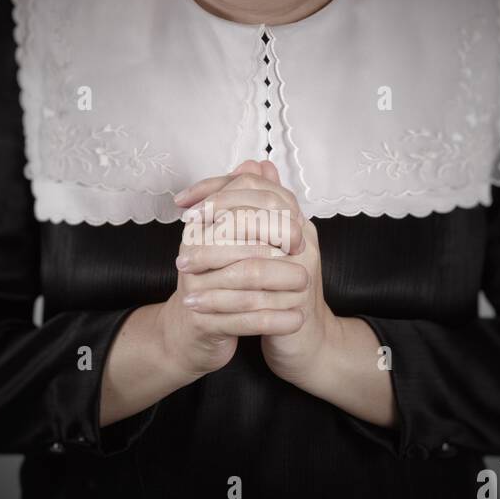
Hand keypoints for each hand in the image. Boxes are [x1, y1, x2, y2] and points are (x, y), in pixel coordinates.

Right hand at [101, 160, 310, 425]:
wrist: (193, 335)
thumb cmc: (217, 282)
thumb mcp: (233, 240)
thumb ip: (248, 203)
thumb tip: (260, 163)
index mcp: (200, 233)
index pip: (236, 215)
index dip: (271, 220)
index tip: (301, 230)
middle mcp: (192, 258)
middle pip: (240, 246)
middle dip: (278, 249)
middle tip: (306, 253)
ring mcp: (196, 292)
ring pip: (244, 284)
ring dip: (280, 284)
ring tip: (305, 285)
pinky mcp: (202, 323)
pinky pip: (242, 321)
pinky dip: (273, 321)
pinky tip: (295, 321)